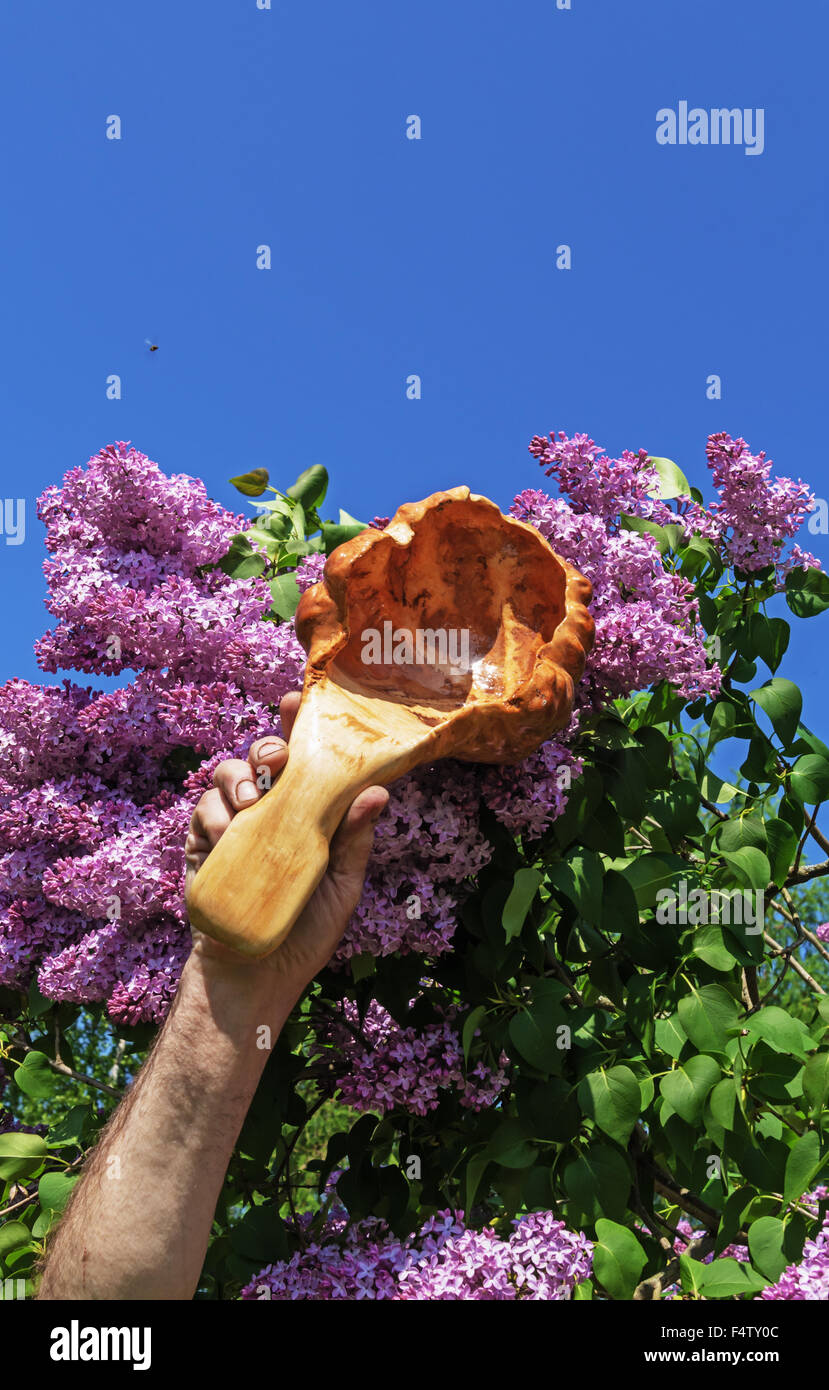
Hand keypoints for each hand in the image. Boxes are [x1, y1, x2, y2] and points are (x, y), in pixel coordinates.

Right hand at [184, 691, 387, 996]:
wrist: (257, 975)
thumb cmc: (306, 929)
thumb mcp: (342, 884)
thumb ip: (354, 839)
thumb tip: (379, 791)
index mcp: (305, 810)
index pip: (303, 758)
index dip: (297, 724)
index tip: (297, 701)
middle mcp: (268, 809)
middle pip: (261, 755)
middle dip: (267, 746)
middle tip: (277, 760)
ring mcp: (232, 824)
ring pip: (226, 773)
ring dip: (238, 778)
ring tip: (252, 803)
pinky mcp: (203, 844)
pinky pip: (202, 810)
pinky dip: (214, 813)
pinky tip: (229, 832)